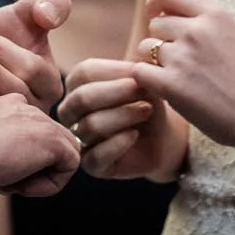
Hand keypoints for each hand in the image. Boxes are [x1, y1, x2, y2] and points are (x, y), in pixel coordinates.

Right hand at [0, 93, 79, 196]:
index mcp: (5, 105)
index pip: (25, 134)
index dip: (13, 158)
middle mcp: (26, 107)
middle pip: (45, 145)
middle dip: (29, 169)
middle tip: (1, 177)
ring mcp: (42, 121)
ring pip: (60, 156)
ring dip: (37, 177)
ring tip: (8, 180)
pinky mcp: (53, 140)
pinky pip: (68, 167)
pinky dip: (46, 185)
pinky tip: (18, 183)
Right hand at [56, 57, 186, 182]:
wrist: (162, 137)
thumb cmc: (148, 103)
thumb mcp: (143, 82)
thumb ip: (133, 72)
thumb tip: (135, 69)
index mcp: (78, 85)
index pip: (83, 73)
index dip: (113, 71)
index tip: (139, 72)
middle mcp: (71, 112)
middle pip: (82, 98)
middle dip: (116, 93)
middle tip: (143, 91)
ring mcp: (78, 139)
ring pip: (90, 126)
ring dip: (123, 115)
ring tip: (146, 111)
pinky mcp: (91, 166)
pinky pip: (96, 156)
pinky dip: (119, 143)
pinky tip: (134, 134)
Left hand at [132, 0, 234, 156]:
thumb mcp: (232, 35)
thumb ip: (203, 22)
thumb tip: (167, 14)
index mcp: (215, 14)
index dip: (156, 3)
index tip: (154, 13)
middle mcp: (197, 30)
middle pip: (156, 24)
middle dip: (161, 40)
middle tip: (178, 60)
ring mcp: (182, 56)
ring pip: (145, 47)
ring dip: (153, 60)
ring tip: (175, 76)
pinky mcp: (170, 84)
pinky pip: (140, 71)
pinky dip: (147, 79)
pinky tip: (164, 88)